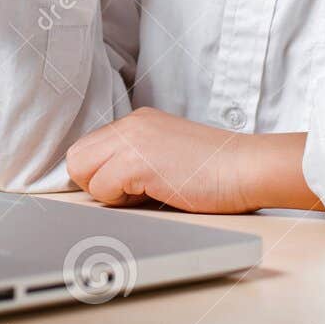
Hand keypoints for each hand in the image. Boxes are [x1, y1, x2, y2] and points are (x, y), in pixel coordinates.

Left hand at [65, 107, 320, 214]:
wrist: (247, 167)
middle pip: (77, 157)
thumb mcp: (168, 151)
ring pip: (82, 171)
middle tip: (130, 195)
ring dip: (107, 192)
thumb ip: (137, 157)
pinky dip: (121, 202)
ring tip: (144, 194)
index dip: (99, 174)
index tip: (124, 189)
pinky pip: (102, 189)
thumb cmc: (218, 169)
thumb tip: (106, 183)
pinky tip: (153, 195)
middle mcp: (130, 124)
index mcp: (138, 121)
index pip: (89, 147)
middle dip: (94, 183)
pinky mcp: (136, 162)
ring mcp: (131, 140)